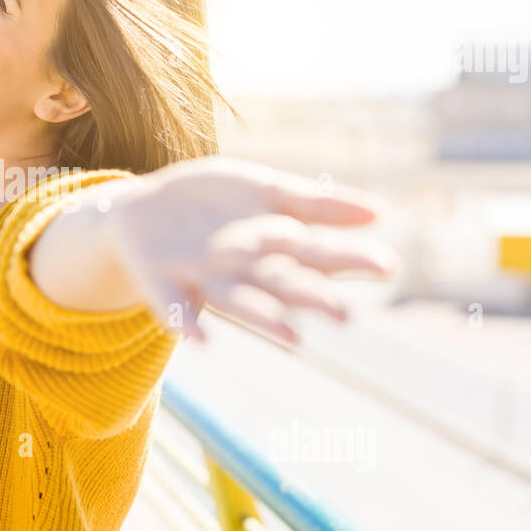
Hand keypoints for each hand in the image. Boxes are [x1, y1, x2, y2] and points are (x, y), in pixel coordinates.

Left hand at [100, 155, 400, 343]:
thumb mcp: (265, 191)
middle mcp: (240, 268)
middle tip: (346, 316)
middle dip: (311, 299)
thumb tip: (381, 213)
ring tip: (290, 337)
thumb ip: (317, 204)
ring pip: (236, 300)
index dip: (348, 260)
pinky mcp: (159, 281)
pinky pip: (172, 306)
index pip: (315, 254)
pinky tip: (201, 340)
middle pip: (280, 283)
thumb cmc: (215, 203)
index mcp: (269, 245)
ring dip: (262, 319)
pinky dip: (185, 323)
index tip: (387, 267)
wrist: (142, 208)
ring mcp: (199, 276)